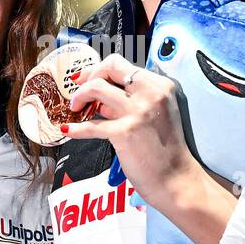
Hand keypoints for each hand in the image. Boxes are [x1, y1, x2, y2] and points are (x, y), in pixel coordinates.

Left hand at [64, 53, 204, 205]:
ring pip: (96, 87)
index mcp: (161, 86)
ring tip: (75, 108)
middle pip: (110, 67)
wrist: (176, 178)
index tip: (89, 77)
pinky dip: (75, 128)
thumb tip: (100, 98)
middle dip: (89, 75)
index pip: (124, 64)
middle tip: (79, 90)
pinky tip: (68, 130)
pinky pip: (90, 125)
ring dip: (79, 96)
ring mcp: (137, 112)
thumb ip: (131, 101)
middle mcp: (151, 94)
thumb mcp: (157, 114)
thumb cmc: (166, 150)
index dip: (101, 69)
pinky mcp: (124, 132)